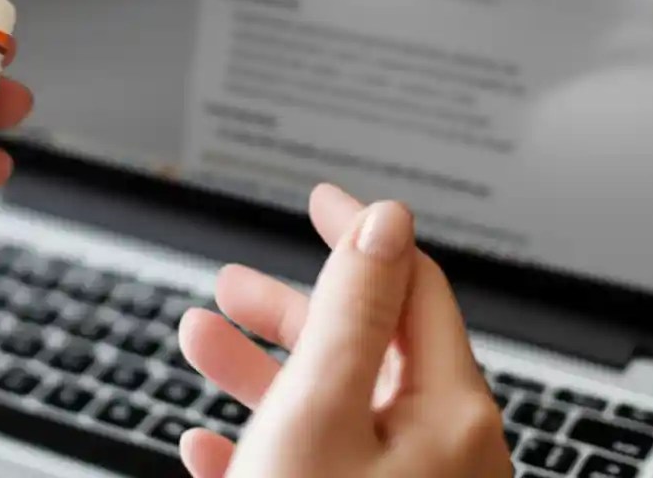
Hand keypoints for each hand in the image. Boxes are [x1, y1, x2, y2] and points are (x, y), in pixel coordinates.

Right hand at [177, 184, 511, 477]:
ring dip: (261, 369)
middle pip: (367, 348)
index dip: (361, 234)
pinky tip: (214, 442)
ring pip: (331, 408)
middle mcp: (444, 451)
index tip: (322, 201)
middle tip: (236, 286)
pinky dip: (265, 440)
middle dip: (289, 310)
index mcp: (450, 413)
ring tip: (202, 342)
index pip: (413, 286)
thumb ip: (352, 312)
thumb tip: (385, 223)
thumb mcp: (319, 410)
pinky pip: (317, 466)